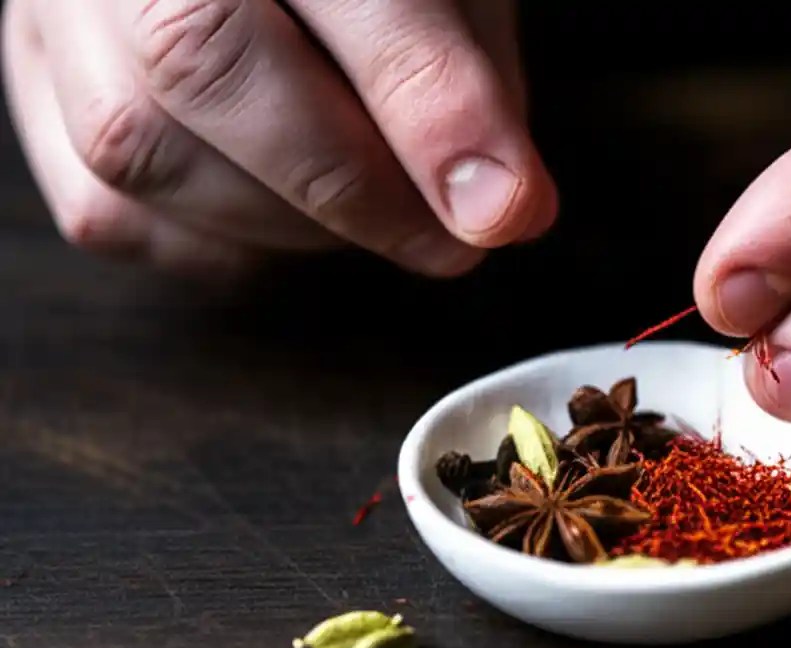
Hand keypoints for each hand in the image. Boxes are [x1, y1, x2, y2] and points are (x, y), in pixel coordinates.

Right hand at [2, 0, 555, 278]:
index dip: (431, 109)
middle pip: (198, 60)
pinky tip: (285, 213)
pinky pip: (106, 211)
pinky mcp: (31, 88)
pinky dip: (220, 242)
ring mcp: (55, 7)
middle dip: (353, 187)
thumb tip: (500, 208)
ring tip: (371, 209)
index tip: (503, 207)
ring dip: (289, 222)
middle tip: (455, 241)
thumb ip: (465, 73)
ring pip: (140, 150)